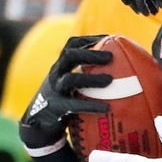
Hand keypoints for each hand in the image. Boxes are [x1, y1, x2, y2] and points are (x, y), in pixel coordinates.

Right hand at [19, 35, 113, 155]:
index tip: (108, 38)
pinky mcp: (56, 107)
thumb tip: (122, 73)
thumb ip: (86, 77)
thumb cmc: (63, 101)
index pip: (72, 45)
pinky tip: (106, 108)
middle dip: (90, 53)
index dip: (90, 39)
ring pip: (71, 79)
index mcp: (61, 66)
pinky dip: (90, 106)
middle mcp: (56, 74)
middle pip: (69, 56)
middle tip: (110, 57)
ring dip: (92, 78)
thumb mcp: (70, 85)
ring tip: (110, 80)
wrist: (39, 123)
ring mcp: (54, 90)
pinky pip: (73, 105)